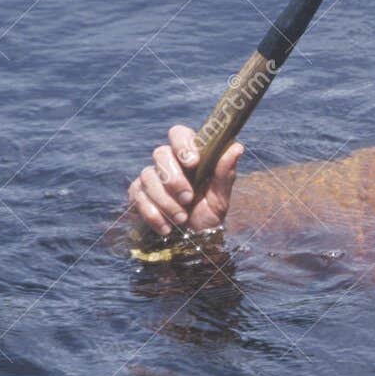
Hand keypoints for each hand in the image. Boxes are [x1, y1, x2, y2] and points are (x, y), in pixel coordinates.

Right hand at [126, 124, 243, 235]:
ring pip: (148, 176)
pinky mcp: (138, 195)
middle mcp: (168, 163)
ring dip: (165, 201)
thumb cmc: (209, 214)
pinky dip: (153, 214)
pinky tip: (166, 228)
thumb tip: (237, 147)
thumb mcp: (221, 197)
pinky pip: (137, 197)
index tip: (192, 162)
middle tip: (188, 198)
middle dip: (174, 179)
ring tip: (181, 219)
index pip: (179, 134)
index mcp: (189, 157)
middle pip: (160, 154)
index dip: (182, 144)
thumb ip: (225, 173)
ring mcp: (151, 178)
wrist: (193, 241)